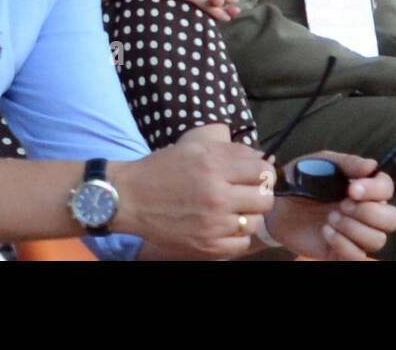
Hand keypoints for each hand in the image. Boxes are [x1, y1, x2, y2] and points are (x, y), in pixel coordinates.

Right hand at [112, 126, 273, 258]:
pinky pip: (241, 244)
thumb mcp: (196, 148)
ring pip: (255, 223)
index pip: (263, 170)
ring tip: (233, 210)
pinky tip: (225, 226)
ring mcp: (213, 224)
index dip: (263, 172)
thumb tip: (262, 158)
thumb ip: (232, 151)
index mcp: (216, 166)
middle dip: (259, 194)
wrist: (130, 198)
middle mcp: (217, 195)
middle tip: (246, 193)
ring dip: (248, 216)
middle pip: (265, 199)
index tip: (255, 175)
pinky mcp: (206, 246)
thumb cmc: (163, 169)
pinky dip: (237, 236)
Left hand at [265, 153, 395, 259]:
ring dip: (353, 229)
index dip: (375, 190)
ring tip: (330, 219)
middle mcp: (366, 211)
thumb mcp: (322, 163)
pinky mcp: (342, 252)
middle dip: (369, 213)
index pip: (387, 188)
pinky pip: (358, 256)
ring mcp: (356, 234)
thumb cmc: (302, 180)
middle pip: (392, 219)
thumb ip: (348, 163)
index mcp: (365, 187)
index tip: (352, 189)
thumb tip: (373, 165)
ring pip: (377, 239)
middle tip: (342, 205)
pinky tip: (326, 232)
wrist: (277, 205)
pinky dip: (344, 245)